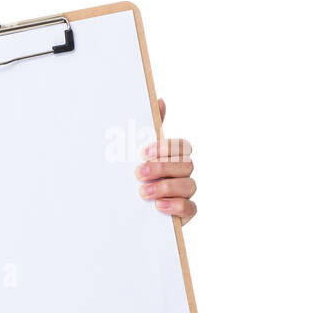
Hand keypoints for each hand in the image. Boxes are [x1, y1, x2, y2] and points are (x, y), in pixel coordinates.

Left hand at [136, 97, 197, 224]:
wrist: (123, 210)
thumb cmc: (135, 177)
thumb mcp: (136, 154)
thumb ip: (149, 130)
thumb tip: (159, 100)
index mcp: (173, 157)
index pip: (182, 146)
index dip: (167, 148)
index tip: (144, 153)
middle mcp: (183, 173)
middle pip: (186, 165)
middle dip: (162, 168)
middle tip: (139, 174)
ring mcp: (185, 193)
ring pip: (189, 185)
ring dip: (166, 187)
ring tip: (143, 193)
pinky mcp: (184, 212)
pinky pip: (190, 208)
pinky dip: (176, 206)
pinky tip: (159, 206)